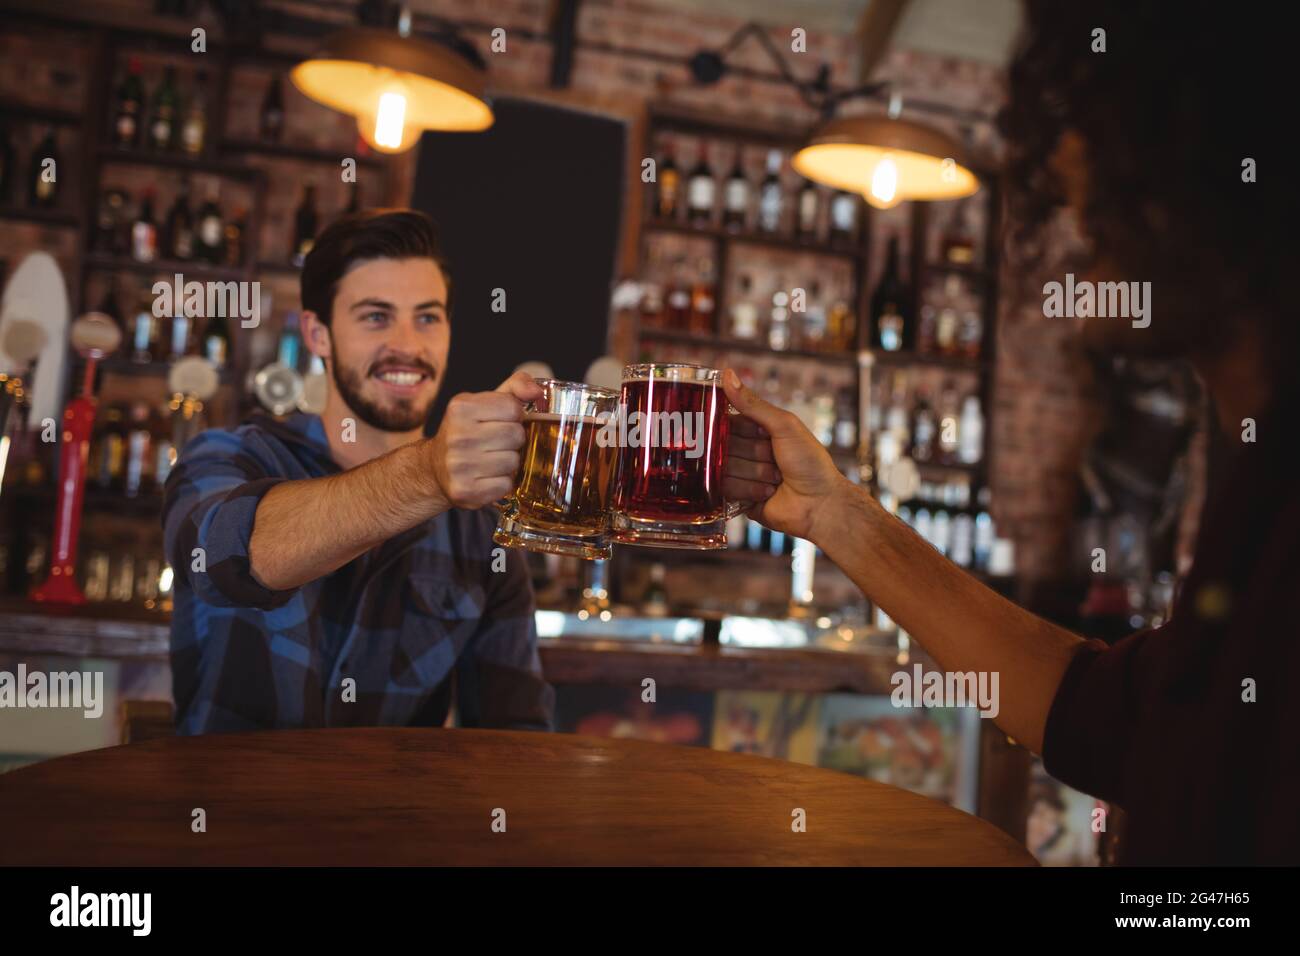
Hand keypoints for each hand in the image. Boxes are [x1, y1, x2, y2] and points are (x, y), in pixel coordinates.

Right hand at [426, 371, 543, 509]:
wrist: (435, 468)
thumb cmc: (467, 431)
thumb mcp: (484, 402)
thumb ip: (515, 387)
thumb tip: (537, 391)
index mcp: (461, 408)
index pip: (513, 408)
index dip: (514, 416)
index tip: (501, 421)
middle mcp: (456, 436)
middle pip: (516, 435)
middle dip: (513, 440)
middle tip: (497, 443)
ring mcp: (459, 466)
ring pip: (513, 461)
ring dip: (509, 462)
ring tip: (492, 459)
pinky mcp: (465, 491)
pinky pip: (505, 485)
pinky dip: (502, 482)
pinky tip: (487, 477)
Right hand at [721, 368, 851, 541]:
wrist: (821, 503)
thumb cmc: (810, 462)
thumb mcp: (784, 426)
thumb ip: (753, 404)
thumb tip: (727, 375)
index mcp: (756, 431)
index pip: (726, 423)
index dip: (737, 429)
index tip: (756, 435)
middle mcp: (745, 452)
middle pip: (724, 446)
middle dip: (751, 454)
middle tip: (774, 459)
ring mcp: (740, 475)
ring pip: (723, 468)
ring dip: (753, 474)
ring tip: (775, 478)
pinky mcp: (737, 498)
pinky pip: (725, 489)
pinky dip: (748, 490)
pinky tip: (767, 492)